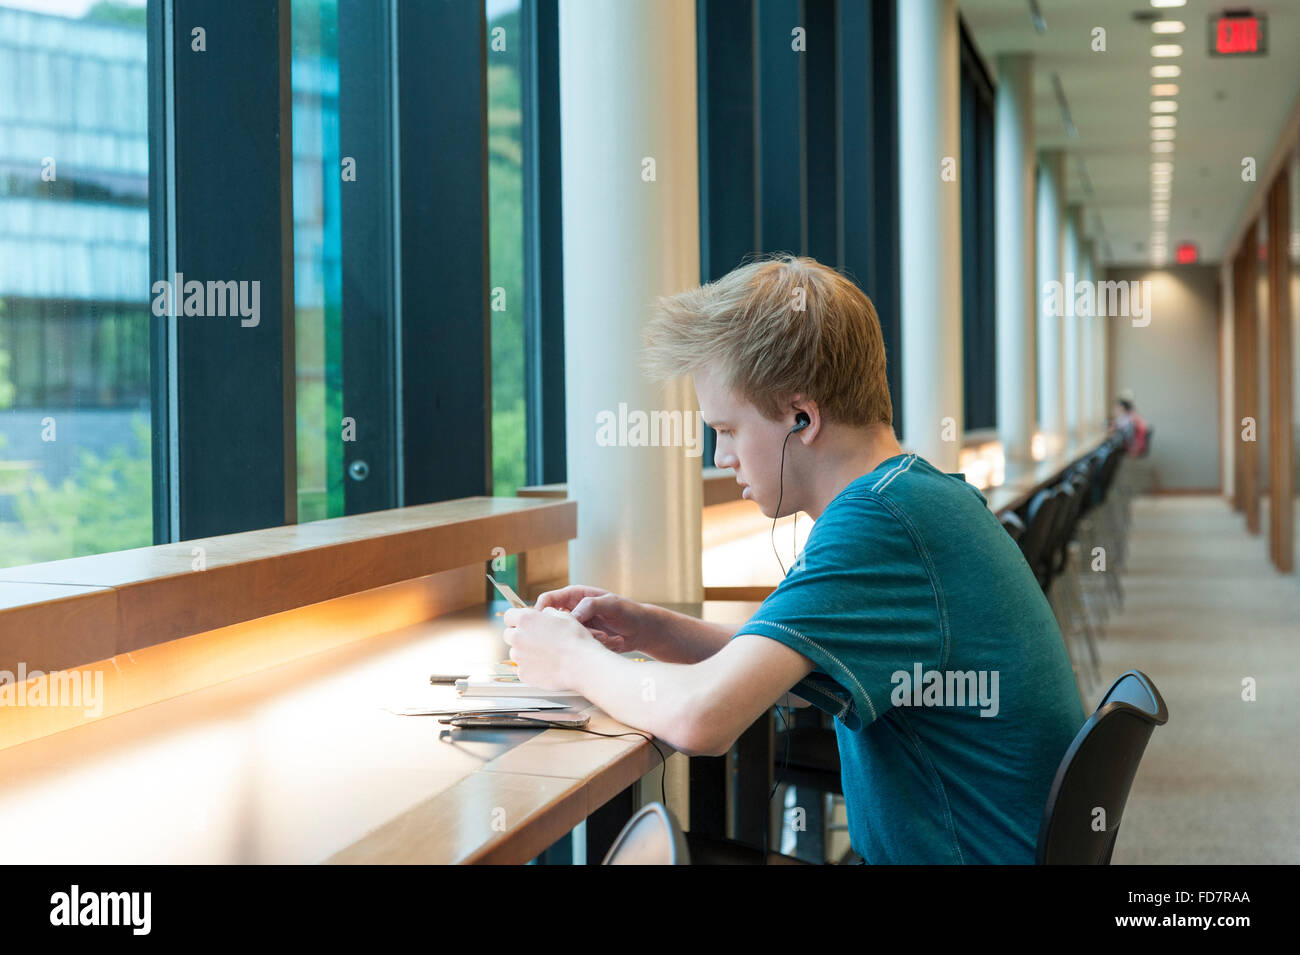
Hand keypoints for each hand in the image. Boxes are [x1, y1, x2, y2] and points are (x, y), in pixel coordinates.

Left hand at [501, 606, 600, 690]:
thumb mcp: (564, 616)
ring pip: (515, 653)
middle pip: (509, 635)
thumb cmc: (575, 640)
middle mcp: (517, 637)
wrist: (581, 665)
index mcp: (525, 620)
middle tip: (536, 640)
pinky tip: (546, 666)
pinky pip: (523, 669)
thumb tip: (545, 613)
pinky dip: (531, 668)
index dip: (516, 619)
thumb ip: (548, 612)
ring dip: (525, 652)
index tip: (523, 624)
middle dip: (519, 636)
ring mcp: (519, 657)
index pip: (509, 616)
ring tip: (545, 655)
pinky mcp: (523, 674)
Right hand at [534, 585, 652, 654]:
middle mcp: (572, 611)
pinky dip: (591, 645)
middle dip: (567, 630)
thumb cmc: (629, 612)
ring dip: (585, 638)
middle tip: (588, 633)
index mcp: (575, 595)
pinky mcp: (582, 640)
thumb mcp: (611, 604)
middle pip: (553, 622)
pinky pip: (577, 646)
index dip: (541, 611)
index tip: (543, 625)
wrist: (641, 631)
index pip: (547, 600)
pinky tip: (609, 641)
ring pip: (565, 636)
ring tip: (606, 636)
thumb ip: (590, 605)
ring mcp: (577, 627)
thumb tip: (571, 616)